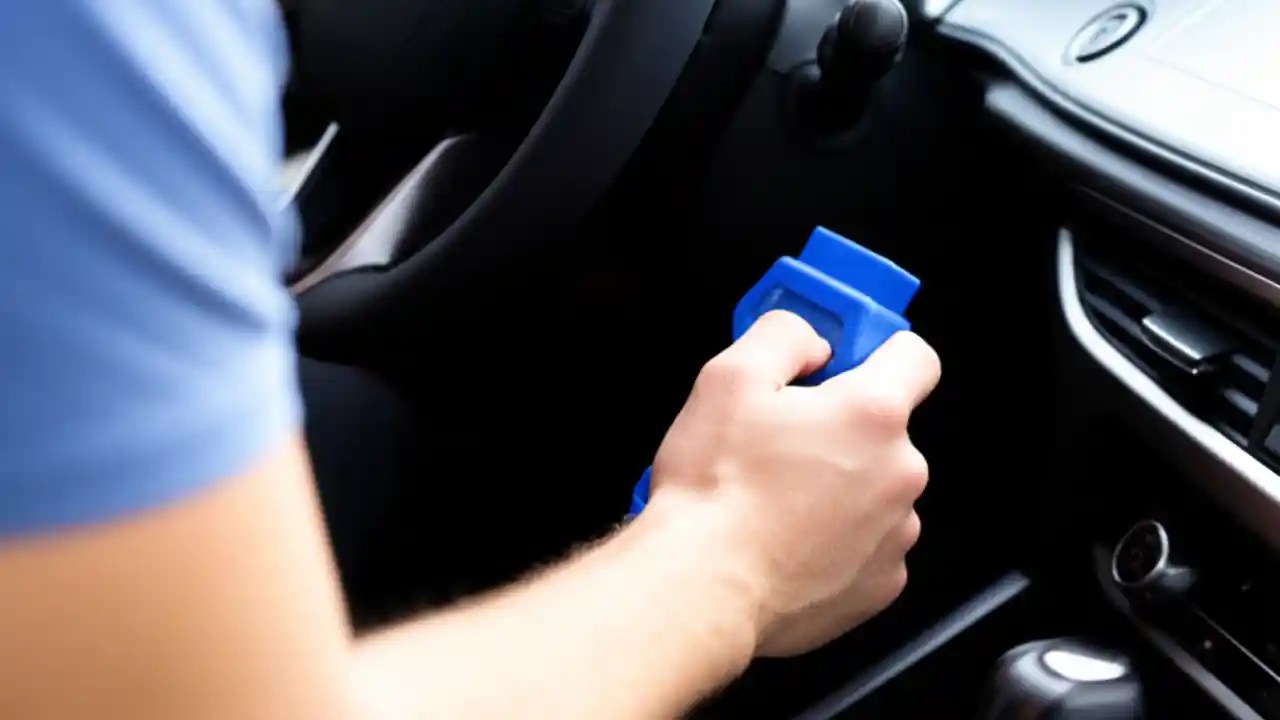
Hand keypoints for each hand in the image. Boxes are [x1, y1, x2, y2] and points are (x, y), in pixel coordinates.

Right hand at [645, 310, 939, 656]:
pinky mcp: (880, 583)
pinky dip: (834, 537)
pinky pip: (866, 543)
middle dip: (838, 428)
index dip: (877, 351)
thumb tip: (810, 341)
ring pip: (873, 488)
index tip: (846, 360)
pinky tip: (786, 536)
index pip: (915, 357)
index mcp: (872, 415)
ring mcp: (895, 533)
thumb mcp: (730, 377)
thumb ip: (784, 335)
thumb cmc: (714, 492)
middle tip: (779, 440)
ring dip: (837, 485)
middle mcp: (899, 474)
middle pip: (884, 430)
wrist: (702, 588)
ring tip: (774, 497)